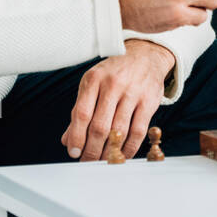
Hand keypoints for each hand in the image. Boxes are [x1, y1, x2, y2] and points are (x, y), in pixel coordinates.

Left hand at [59, 39, 173, 160]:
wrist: (145, 55)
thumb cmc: (114, 73)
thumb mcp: (92, 84)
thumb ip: (80, 111)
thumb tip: (67, 140)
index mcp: (94, 79)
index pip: (82, 114)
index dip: (76, 137)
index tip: (73, 152)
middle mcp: (113, 84)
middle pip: (100, 126)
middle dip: (91, 150)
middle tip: (87, 161)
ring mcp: (133, 92)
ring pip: (119, 132)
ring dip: (110, 152)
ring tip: (103, 161)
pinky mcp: (149, 101)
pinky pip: (138, 131)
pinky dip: (130, 148)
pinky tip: (123, 154)